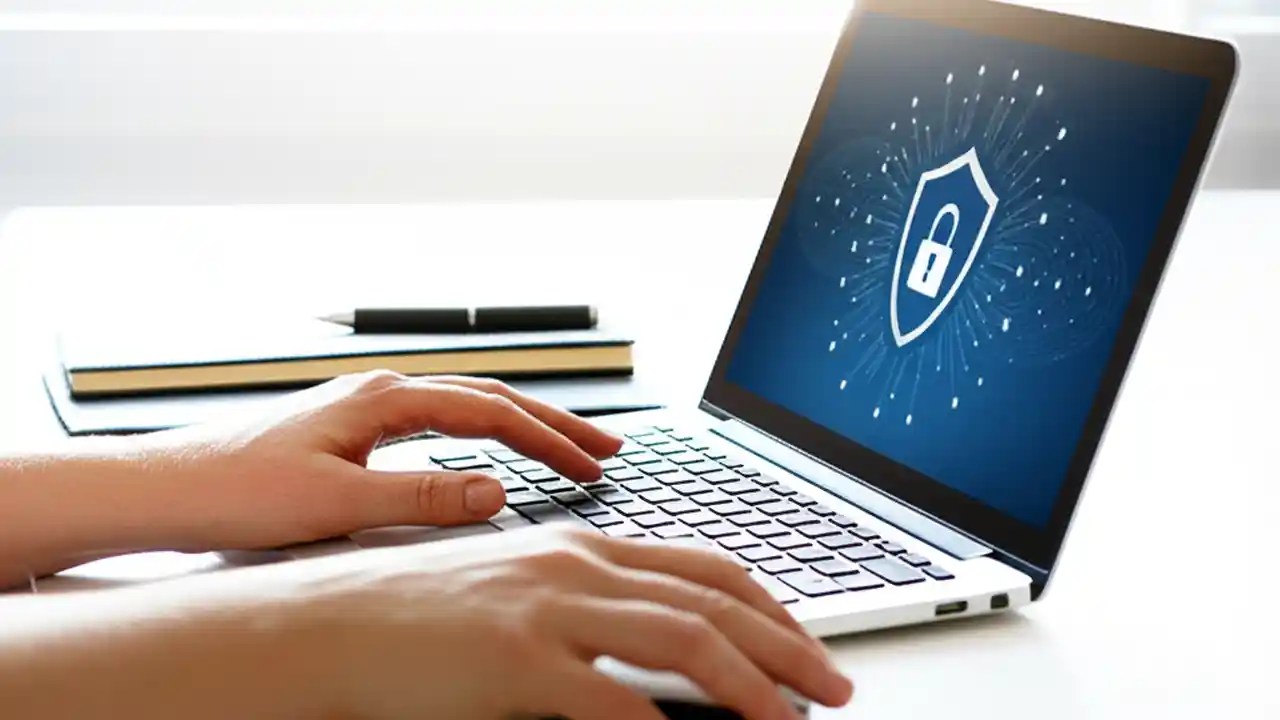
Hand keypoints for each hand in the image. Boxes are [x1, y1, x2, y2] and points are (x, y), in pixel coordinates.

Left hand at [137, 371, 622, 551]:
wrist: (166, 489)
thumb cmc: (236, 491)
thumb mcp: (338, 504)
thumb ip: (423, 498)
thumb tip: (497, 492)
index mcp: (384, 399)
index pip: (492, 413)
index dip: (550, 440)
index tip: (593, 465)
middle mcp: (380, 393)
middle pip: (489, 399)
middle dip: (553, 424)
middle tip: (606, 449)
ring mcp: (366, 408)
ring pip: (465, 409)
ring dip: (520, 428)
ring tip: (566, 448)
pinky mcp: (352, 430)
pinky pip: (437, 425)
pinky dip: (481, 437)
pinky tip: (488, 455)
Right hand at [277, 527, 853, 719]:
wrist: (324, 621)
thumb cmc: (413, 612)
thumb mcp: (514, 590)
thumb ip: (584, 607)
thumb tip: (650, 635)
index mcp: (582, 546)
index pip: (704, 567)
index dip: (770, 606)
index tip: (806, 644)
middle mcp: (576, 566)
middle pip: (714, 599)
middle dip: (788, 645)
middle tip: (834, 686)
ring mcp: (547, 607)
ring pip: (684, 638)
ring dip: (752, 685)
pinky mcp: (514, 658)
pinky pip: (612, 700)